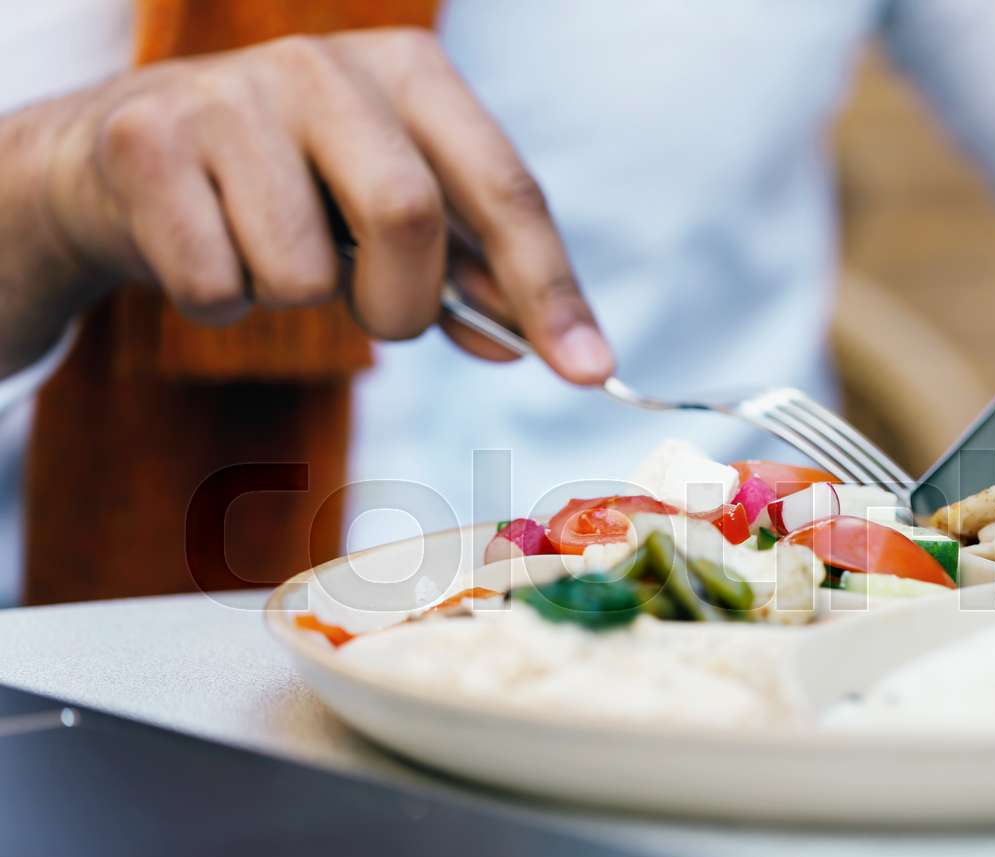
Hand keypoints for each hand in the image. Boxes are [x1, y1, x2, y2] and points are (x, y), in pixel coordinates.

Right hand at [5, 29, 611, 381]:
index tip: (590, 370)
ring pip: (306, 272)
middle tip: (374, 310)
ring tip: (265, 250)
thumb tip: (542, 345)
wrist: (119, 160)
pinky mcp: (146, 142)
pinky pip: (220, 288)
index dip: (549, 287)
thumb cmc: (286, 190)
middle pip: (409, 215)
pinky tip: (201, 247)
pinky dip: (220, 302)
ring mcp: (231, 94)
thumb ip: (471, 275)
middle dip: (400, 304)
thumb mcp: (388, 215)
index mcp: (412, 73)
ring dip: (297, 301)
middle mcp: (326, 63)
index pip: (503, 188)